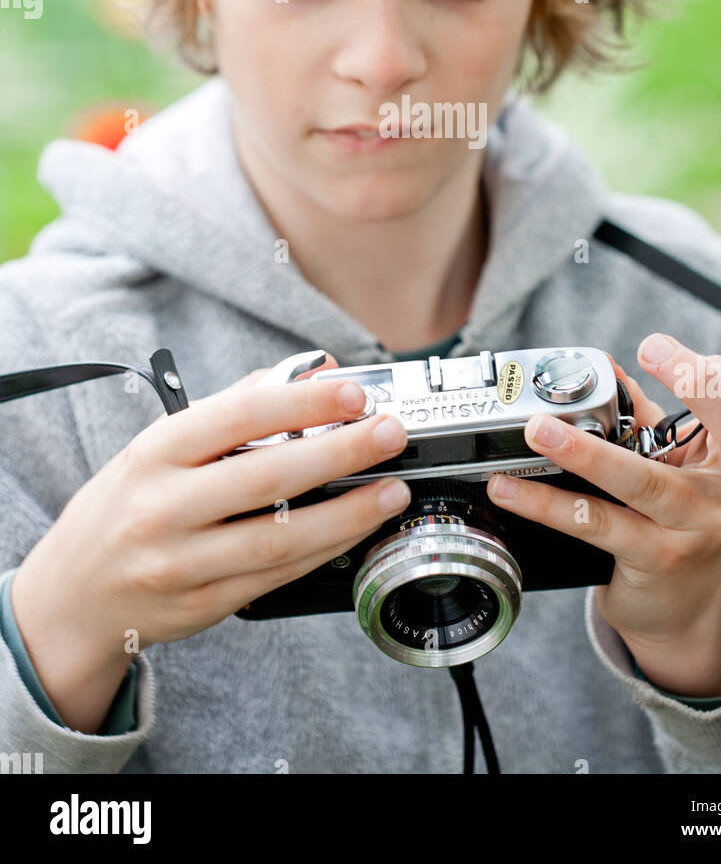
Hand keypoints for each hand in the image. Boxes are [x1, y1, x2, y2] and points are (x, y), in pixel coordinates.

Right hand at [13, 356, 409, 668]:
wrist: (72, 594)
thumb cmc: (128, 502)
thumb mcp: (162, 445)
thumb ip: (237, 407)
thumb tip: (314, 373)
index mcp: (155, 453)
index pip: (239, 416)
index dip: (302, 403)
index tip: (353, 393)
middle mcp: (163, 507)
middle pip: (267, 477)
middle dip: (341, 453)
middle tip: (390, 434)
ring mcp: (181, 563)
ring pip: (278, 538)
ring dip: (346, 514)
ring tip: (391, 490)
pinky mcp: (202, 605)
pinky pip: (275, 578)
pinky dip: (323, 551)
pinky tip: (355, 530)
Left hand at [485, 335, 720, 696]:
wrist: (683, 610)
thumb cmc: (676, 521)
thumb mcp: (674, 466)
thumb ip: (644, 418)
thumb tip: (603, 369)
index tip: (672, 348)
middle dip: (701, 385)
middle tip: (651, 348)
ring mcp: (696, 529)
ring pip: (645, 481)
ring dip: (585, 451)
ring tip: (539, 428)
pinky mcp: (655, 560)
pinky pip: (595, 524)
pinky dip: (545, 503)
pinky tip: (509, 488)